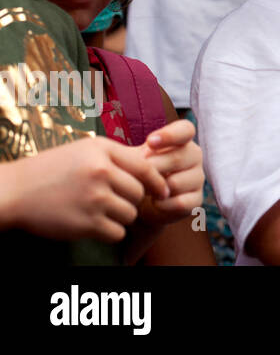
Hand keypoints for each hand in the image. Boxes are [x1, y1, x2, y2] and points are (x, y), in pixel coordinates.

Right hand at [0, 136, 168, 241]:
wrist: (15, 191)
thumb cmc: (53, 169)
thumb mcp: (85, 149)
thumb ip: (117, 154)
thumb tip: (153, 159)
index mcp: (102, 151)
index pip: (145, 167)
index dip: (158, 181)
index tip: (162, 191)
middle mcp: (101, 172)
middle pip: (139, 193)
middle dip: (132, 200)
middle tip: (114, 201)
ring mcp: (93, 199)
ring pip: (130, 214)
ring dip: (121, 217)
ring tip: (101, 212)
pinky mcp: (85, 224)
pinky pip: (117, 232)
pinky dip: (110, 232)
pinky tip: (96, 225)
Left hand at [137, 120, 204, 225]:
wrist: (144, 202)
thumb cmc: (140, 174)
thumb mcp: (137, 160)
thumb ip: (140, 155)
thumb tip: (144, 158)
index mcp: (182, 140)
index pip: (185, 130)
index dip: (170, 135)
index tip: (150, 142)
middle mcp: (194, 156)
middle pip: (176, 158)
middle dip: (153, 168)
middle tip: (137, 176)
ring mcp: (198, 178)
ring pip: (176, 183)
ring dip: (156, 189)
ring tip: (146, 190)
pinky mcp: (196, 199)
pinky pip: (180, 202)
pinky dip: (163, 205)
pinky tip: (156, 203)